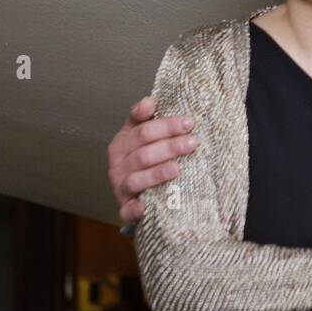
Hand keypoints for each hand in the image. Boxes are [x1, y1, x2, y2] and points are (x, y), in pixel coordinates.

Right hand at [107, 96, 196, 223]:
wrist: (131, 190)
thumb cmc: (142, 157)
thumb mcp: (141, 135)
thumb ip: (144, 118)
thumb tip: (150, 100)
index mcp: (123, 141)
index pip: (143, 130)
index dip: (165, 125)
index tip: (188, 122)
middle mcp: (118, 163)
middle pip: (143, 153)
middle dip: (169, 146)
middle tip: (193, 142)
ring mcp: (120, 185)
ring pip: (136, 178)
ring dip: (157, 174)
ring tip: (177, 168)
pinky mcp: (124, 207)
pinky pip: (127, 210)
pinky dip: (134, 210)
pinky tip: (145, 207)